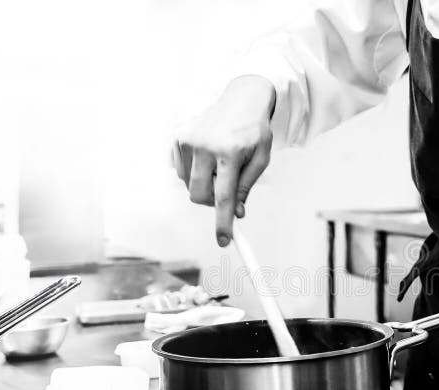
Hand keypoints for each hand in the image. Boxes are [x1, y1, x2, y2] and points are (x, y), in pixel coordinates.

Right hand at [173, 75, 276, 245]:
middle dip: (211, 202)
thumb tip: (235, 213)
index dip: (223, 222)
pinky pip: (180, 171)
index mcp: (230, 151)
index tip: (223, 241)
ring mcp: (188, 139)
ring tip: (219, 163)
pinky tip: (207, 155)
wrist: (241, 99)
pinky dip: (194, 171)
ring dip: (204, 183)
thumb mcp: (260, 159)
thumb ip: (246, 187)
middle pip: (199, 195)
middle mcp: (205, 145)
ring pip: (189, 185)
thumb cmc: (253, 132)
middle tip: (225, 192)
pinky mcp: (178, 136)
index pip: (224, 196)